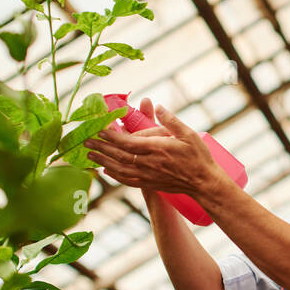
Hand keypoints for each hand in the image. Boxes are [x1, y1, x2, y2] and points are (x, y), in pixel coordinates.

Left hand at [83, 99, 219, 197]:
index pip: (127, 142)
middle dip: (101, 148)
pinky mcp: (150, 184)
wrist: (204, 183)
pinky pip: (127, 180)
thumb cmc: (198, 157)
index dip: (111, 136)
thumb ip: (171, 120)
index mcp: (157, 148)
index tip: (100, 130)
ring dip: (103, 162)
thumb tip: (156, 106)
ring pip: (120, 169)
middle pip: (119, 155)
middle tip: (86, 142)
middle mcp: (149, 163)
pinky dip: (115, 176)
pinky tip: (106, 172)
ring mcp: (148, 175)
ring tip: (90, 156)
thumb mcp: (189, 134)